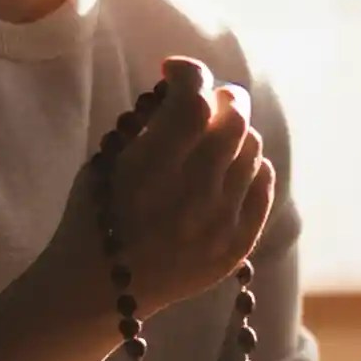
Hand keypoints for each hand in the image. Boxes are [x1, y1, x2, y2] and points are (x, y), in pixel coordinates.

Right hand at [49, 57, 275, 316]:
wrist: (100, 290)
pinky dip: (251, 166)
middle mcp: (190, 199)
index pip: (193, 101)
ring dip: (235, 131)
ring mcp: (218, 226)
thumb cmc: (96, 216)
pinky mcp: (235, 247)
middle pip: (233, 120)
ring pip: (252, 149)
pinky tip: (230, 166)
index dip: (188, 72)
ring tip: (213, 137)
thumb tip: (186, 84)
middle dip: (221, 96)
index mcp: (148, 173)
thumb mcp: (106, 161)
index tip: (173, 70)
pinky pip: (263, 185)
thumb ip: (148, 123)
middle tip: (208, 97)